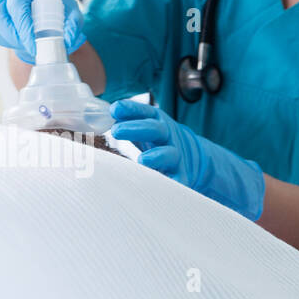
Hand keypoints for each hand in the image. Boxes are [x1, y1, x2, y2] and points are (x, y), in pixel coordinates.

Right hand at [0, 0, 84, 63]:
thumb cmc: (54, 2)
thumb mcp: (70, 9)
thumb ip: (74, 22)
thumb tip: (69, 39)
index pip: (16, 2)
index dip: (24, 26)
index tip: (36, 45)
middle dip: (15, 37)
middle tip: (32, 50)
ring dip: (10, 39)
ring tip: (26, 45)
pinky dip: (5, 39)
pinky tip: (17, 41)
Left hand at [109, 101, 264, 220]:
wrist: (191, 155)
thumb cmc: (157, 139)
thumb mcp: (145, 125)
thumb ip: (126, 119)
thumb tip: (107, 114)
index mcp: (157, 121)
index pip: (144, 111)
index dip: (130, 109)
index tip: (114, 109)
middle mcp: (168, 136)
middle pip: (154, 129)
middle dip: (135, 128)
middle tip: (116, 130)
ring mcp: (176, 156)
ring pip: (167, 155)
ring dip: (156, 157)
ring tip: (142, 160)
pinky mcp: (182, 176)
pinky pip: (178, 181)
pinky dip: (172, 184)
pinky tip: (160, 189)